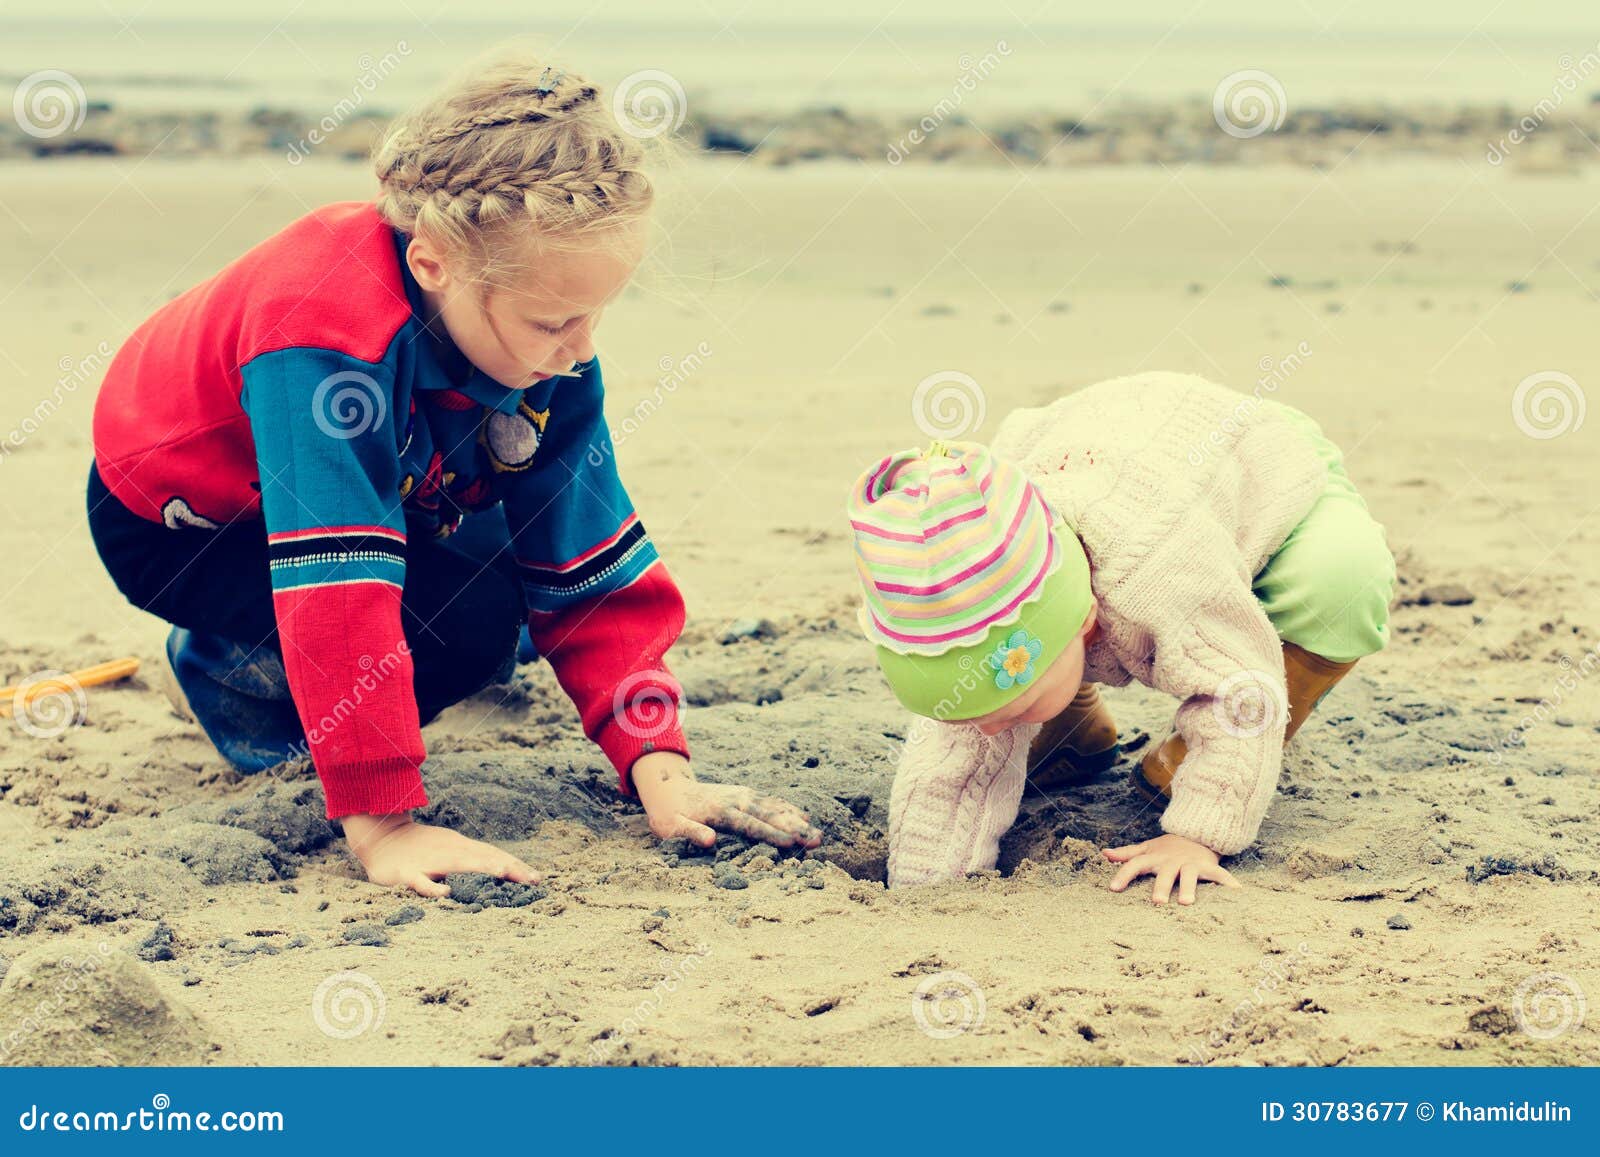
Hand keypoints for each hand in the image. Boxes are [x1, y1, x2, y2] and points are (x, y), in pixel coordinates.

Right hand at [342, 812, 539, 897]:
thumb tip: (505, 871)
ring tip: (503, 873)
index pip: (494, 856)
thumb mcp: (450, 851)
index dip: (516, 866)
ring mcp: (429, 861)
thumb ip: (473, 860)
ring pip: (458, 863)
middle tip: (532, 879)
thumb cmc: (422, 848)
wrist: (381, 837)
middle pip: (484, 857)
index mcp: (461, 848)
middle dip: (510, 867)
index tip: (537, 879)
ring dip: (481, 867)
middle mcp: (450, 851)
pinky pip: (420, 881)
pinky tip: (445, 893)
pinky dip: (432, 887)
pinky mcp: (407, 872)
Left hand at [632, 751, 822, 849]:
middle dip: (794, 828)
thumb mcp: (671, 827)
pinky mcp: (744, 794)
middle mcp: (736, 800)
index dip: (771, 834)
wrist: (667, 787)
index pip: (750, 825)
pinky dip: (787, 808)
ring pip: (774, 807)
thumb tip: (710, 841)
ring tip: (817, 832)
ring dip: (797, 820)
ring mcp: (742, 795)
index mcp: (719, 811)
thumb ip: (691, 833)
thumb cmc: (668, 814)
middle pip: (770, 815)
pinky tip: (803, 816)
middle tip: (817, 840)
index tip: (792, 843)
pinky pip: (770, 800)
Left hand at [1103, 833, 1240, 904]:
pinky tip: (1236, 893)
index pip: (1135, 864)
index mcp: (1154, 858)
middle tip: (1157, 902)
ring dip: (1189, 888)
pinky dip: (1227, 882)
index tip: (1113, 889)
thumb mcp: (1146, 849)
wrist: (1197, 833)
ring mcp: (1190, 863)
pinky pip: (1219, 874)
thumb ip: (1127, 854)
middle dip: (1161, 887)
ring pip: (1189, 876)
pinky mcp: (1208, 866)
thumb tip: (1104, 853)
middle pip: (1164, 874)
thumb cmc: (1167, 848)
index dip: (1123, 875)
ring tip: (1187, 903)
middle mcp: (1171, 861)